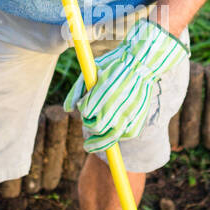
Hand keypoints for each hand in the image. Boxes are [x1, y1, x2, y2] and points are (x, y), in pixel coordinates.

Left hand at [64, 19, 188, 152]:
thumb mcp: (92, 71)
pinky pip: (124, 136)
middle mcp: (117, 104)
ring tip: (90, 145)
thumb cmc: (113, 66)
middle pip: (96, 127)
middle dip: (90, 125)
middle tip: (89, 123)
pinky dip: (116, 136)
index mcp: (104, 90)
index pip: (86, 111)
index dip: (84, 110)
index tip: (85, 108)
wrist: (142, 64)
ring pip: (109, 138)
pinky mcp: (138, 121)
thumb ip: (77, 90)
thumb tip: (67, 109)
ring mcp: (129, 114)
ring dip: (98, 141)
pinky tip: (113, 131)